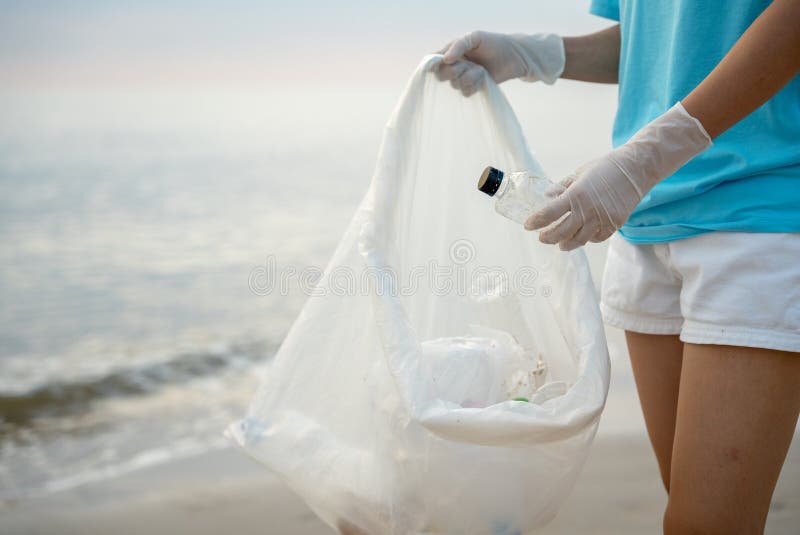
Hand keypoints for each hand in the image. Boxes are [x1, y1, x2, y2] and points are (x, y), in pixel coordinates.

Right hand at [435, 31, 564, 96]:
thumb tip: (445, 59)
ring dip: (468, 77)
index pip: (435, 60)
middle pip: (441, 75)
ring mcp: (463, 77)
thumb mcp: (475, 37)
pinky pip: (465, 92)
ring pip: (455, 85)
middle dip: (452, 72)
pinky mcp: (473, 87)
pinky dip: (474, 85)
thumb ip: (458, 45)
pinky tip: (482, 78)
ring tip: (480, 70)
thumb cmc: (494, 43)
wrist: (514, 57)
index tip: (441, 65)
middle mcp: (455, 65)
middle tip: (465, 65)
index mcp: (452, 51)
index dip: (434, 65)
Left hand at [525, 102, 711, 250]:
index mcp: (576, 195)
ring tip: (559, 243)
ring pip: (579, 240)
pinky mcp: (615, 224)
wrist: (636, 169)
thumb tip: (546, 199)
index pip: (549, 214)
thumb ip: (561, 187)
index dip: (535, 222)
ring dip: (566, 243)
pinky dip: (587, 239)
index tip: (528, 226)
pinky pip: (596, 238)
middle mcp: (588, 210)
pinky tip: (581, 236)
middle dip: (548, 237)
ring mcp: (602, 219)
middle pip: (561, 232)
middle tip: (542, 237)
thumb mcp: (578, 173)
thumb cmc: (605, 167)